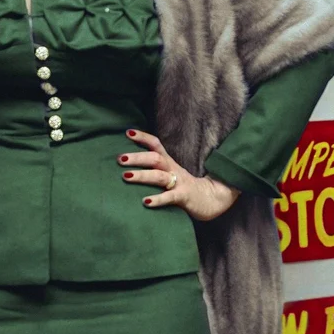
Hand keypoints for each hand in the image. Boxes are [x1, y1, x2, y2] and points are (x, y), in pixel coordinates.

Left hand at [119, 130, 239, 221]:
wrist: (213, 199)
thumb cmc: (186, 187)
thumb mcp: (171, 175)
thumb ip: (156, 170)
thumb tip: (131, 166)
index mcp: (170, 163)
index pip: (156, 145)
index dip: (143, 137)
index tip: (128, 132)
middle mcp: (173, 170)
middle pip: (155, 158)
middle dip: (137, 157)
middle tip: (120, 159)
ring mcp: (179, 183)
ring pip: (160, 176)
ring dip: (142, 175)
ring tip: (125, 176)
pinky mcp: (184, 197)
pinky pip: (170, 197)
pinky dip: (158, 199)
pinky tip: (145, 202)